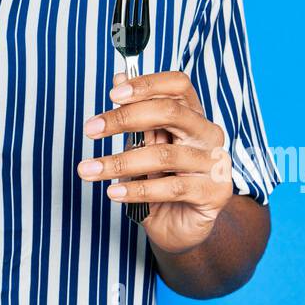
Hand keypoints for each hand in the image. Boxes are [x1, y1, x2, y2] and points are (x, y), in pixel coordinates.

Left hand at [77, 70, 233, 253]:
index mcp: (193, 114)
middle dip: (125, 118)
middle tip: (91, 129)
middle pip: (170, 112)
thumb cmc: (160, 179)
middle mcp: (208, 134)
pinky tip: (114, 192)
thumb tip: (119, 78)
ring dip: (119, 162)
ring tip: (89, 170)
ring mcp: (215, 163)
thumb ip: (135, 114)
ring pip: (163, 154)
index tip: (112, 95)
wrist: (179, 226)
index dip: (146, 85)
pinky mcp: (214, 193)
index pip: (178, 85)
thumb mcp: (143, 144)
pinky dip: (137, 189)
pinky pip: (171, 188)